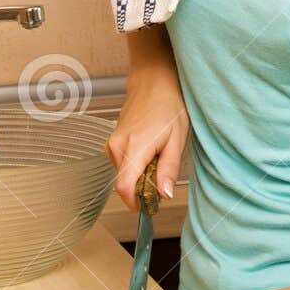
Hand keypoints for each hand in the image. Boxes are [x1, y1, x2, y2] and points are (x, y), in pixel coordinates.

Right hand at [106, 66, 187, 210]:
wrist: (153, 83)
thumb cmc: (168, 106)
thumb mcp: (177, 139)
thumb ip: (168, 169)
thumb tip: (163, 194)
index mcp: (135, 146)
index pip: (124, 187)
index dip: (136, 203)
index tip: (150, 205)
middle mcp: (117, 147)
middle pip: (125, 184)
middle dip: (143, 188)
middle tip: (162, 174)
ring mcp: (112, 144)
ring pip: (123, 175)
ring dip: (140, 176)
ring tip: (157, 157)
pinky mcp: (112, 143)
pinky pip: (122, 165)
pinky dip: (135, 166)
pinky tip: (149, 152)